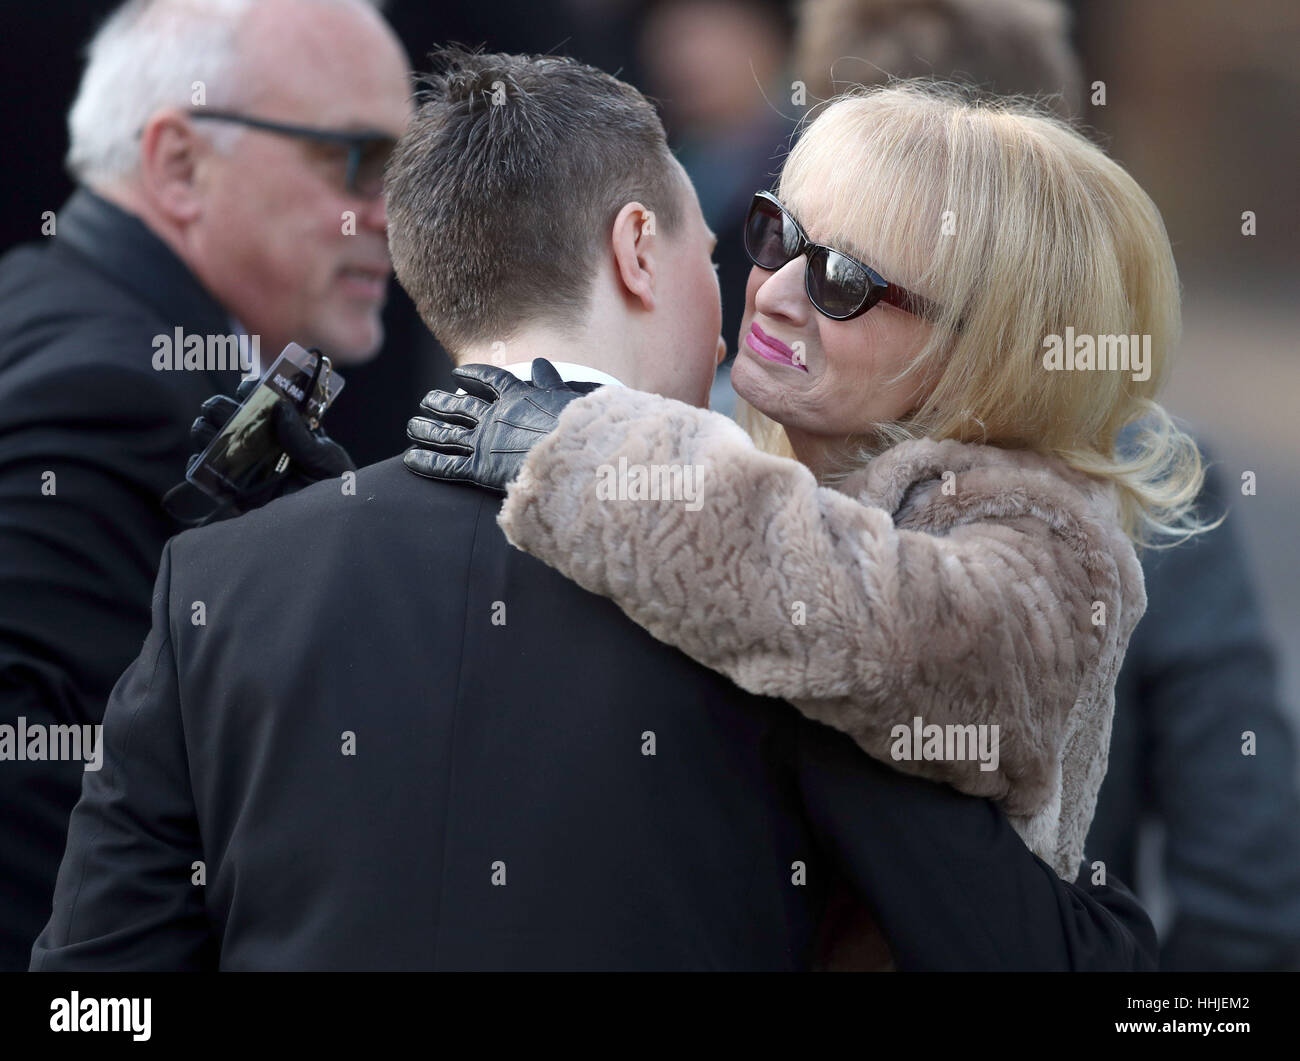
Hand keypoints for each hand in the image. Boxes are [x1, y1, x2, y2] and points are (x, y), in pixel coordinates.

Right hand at [188, 376, 355, 511]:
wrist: (329, 521)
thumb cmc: (335, 485)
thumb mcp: (325, 458)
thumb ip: (301, 437)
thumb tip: (280, 406)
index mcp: (283, 424)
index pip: (258, 397)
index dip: (249, 390)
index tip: (248, 392)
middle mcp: (258, 440)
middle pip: (226, 414)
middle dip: (218, 408)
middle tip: (223, 412)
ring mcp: (243, 463)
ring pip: (210, 438)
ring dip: (205, 431)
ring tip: (212, 433)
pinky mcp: (232, 490)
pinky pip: (206, 473)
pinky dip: (200, 463)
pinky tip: (205, 458)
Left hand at [403, 358, 593, 492]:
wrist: (572, 456)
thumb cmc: (575, 428)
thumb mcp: (564, 398)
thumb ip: (549, 382)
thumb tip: (540, 363)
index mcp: (516, 398)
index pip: (489, 381)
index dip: (471, 376)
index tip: (456, 374)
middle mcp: (494, 417)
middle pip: (460, 407)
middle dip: (441, 403)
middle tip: (426, 400)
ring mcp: (484, 442)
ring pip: (447, 434)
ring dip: (427, 429)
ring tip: (412, 425)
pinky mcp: (479, 468)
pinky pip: (447, 465)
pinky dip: (427, 462)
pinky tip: (410, 459)